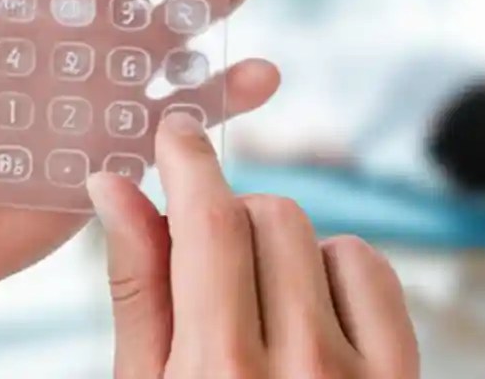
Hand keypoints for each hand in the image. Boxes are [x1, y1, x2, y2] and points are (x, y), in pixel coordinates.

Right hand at [88, 114, 419, 378]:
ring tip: (258, 310)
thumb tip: (114, 185)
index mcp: (214, 374)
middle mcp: (297, 370)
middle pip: (266, 217)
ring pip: (318, 237)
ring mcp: (360, 376)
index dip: (189, 161)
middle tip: (207, 260)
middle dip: (228, 219)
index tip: (177, 129)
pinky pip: (370, 270)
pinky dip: (336, 271)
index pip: (208, 222)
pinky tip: (309, 314)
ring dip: (281, 250)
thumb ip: (138, 287)